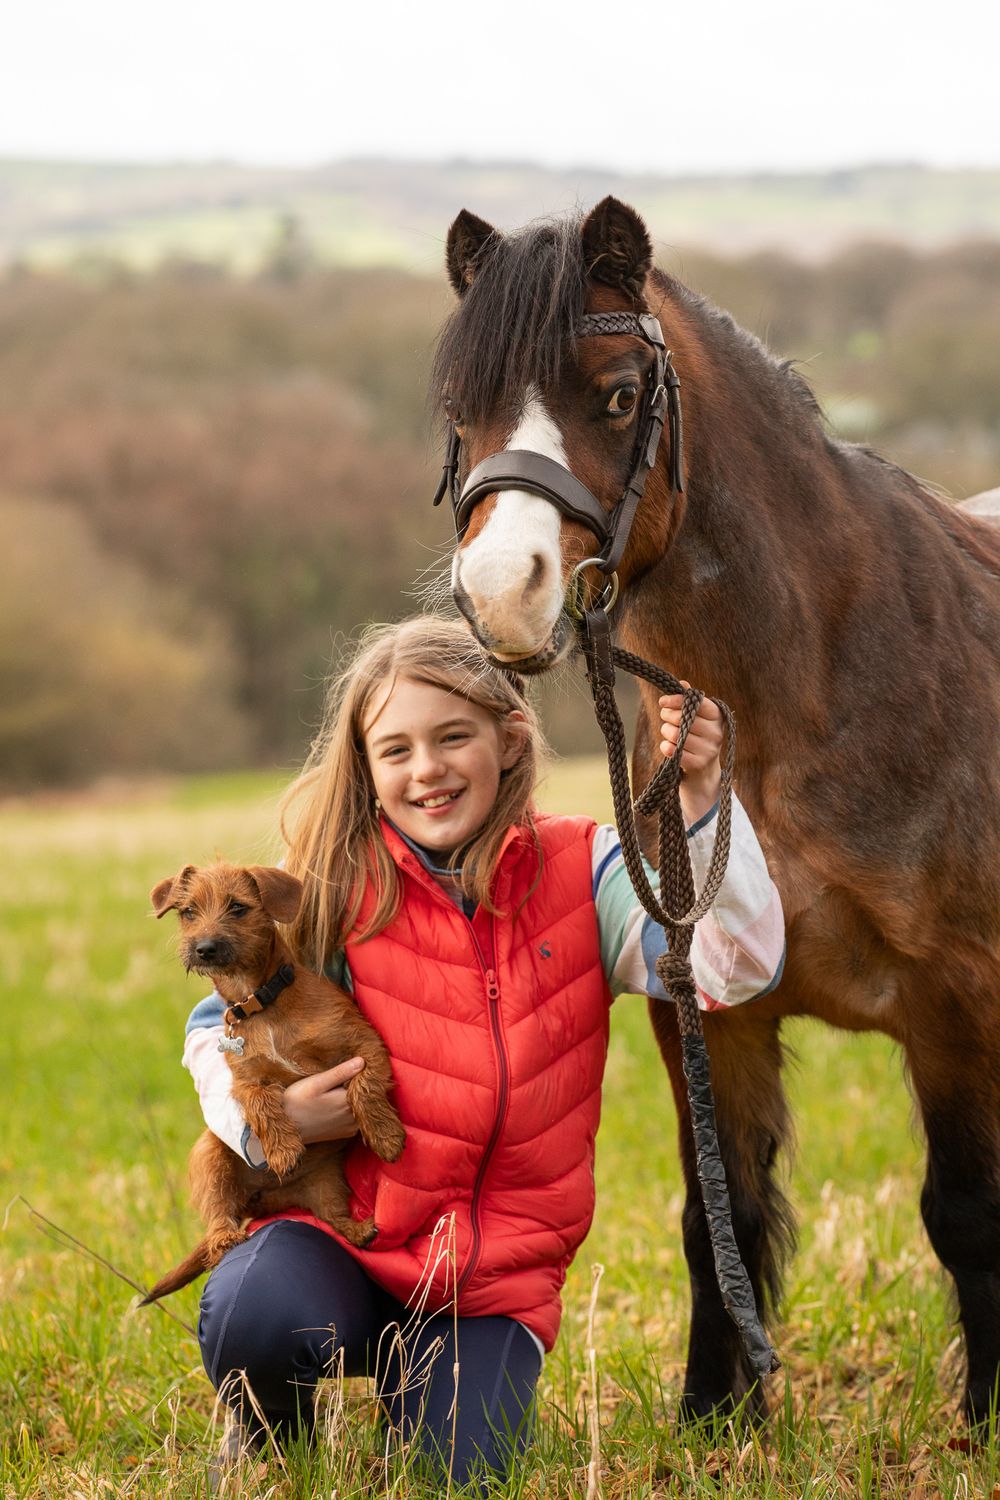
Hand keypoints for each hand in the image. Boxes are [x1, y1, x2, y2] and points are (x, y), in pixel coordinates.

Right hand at [283, 1057, 363, 1144]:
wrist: (283, 1129)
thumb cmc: (297, 1102)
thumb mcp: (316, 1083)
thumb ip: (340, 1073)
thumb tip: (363, 1061)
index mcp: (348, 1102)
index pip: (366, 1084)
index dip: (364, 1073)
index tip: (360, 1063)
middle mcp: (354, 1118)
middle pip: (366, 1097)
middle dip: (361, 1085)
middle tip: (351, 1073)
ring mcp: (350, 1128)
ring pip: (362, 1107)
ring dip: (357, 1098)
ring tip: (343, 1087)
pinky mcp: (345, 1133)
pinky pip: (356, 1118)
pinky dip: (352, 1109)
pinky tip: (340, 1101)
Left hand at [659, 683, 723, 825]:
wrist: (703, 774)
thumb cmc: (696, 739)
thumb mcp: (697, 719)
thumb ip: (689, 701)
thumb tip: (682, 683)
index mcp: (718, 717)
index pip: (696, 701)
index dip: (677, 700)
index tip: (663, 702)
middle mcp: (716, 733)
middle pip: (682, 717)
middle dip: (667, 716)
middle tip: (665, 719)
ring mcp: (709, 750)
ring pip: (675, 734)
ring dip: (666, 733)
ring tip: (669, 735)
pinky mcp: (698, 764)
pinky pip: (671, 749)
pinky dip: (665, 747)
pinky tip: (670, 748)